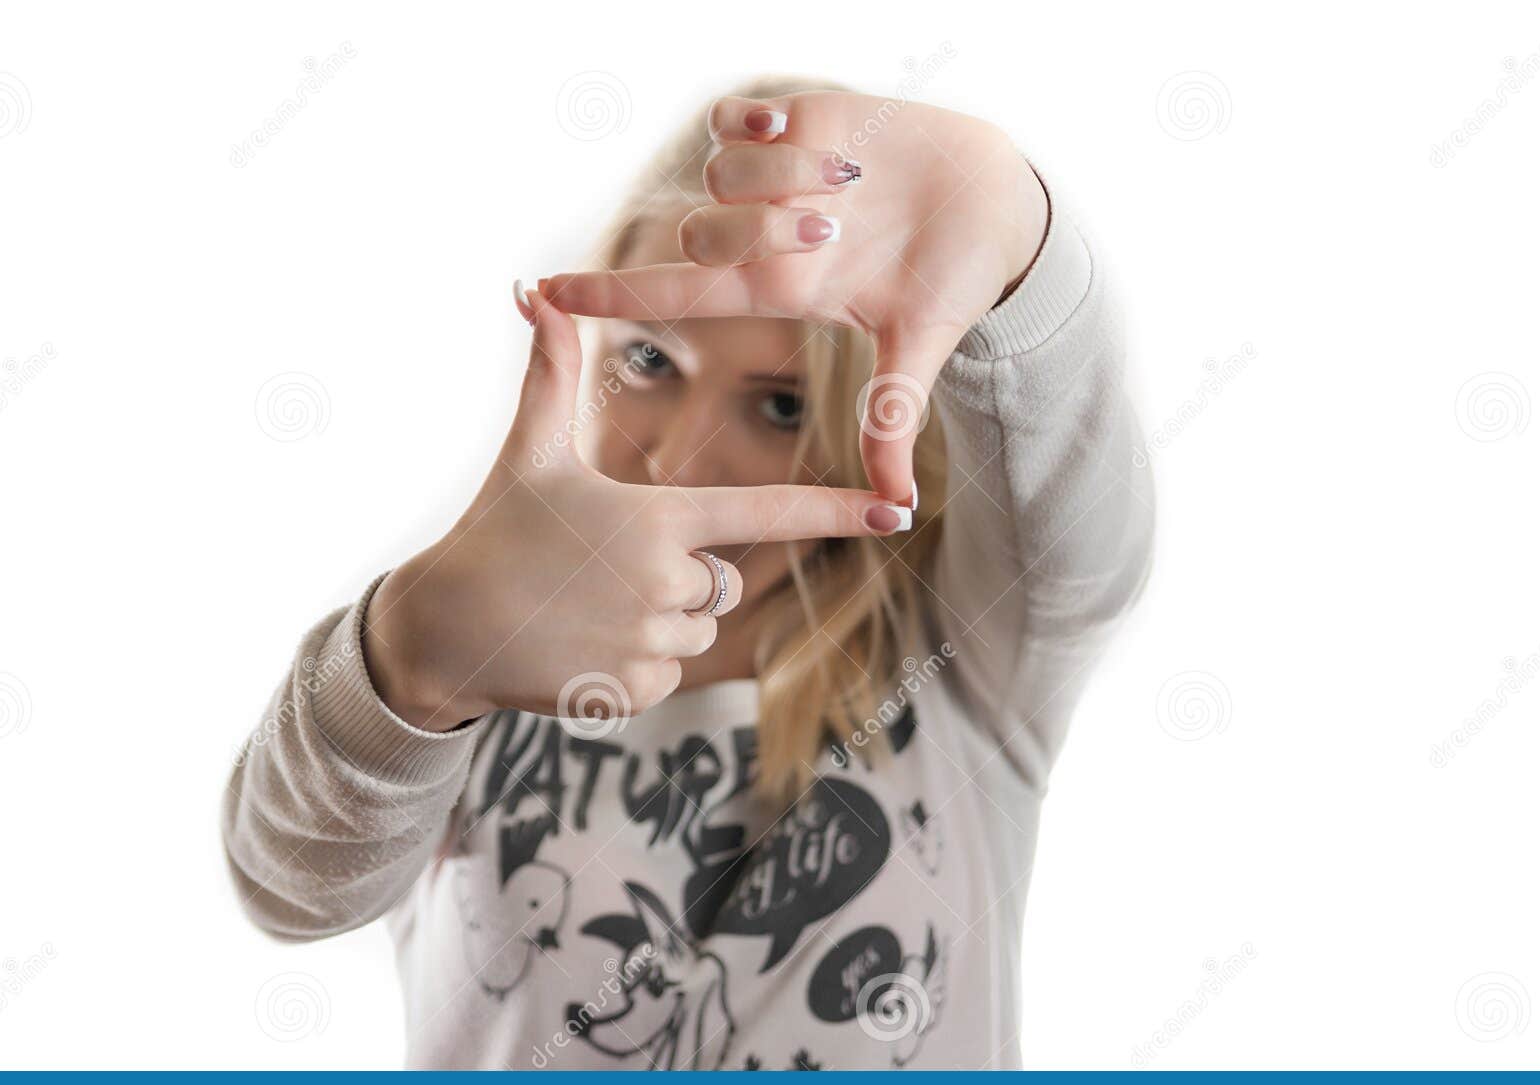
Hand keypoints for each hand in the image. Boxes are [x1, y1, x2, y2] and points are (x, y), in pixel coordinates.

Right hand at [363, 292, 911, 730]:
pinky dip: (633, 664)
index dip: (835, 511)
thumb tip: (536, 289)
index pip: (766, 514)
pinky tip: (581, 648)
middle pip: (724, 582)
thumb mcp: (529, 450)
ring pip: (697, 631)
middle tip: (610, 570)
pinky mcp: (636, 693)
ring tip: (590, 609)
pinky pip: (666, 676)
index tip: (894, 511)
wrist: (444, 629)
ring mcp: (653, 643)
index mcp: (658, 519)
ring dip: (661, 622)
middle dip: (686, 576)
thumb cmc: (494, 530)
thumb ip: (551, 372)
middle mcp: (667, 583)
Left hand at [537, 90, 1050, 502]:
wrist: (997, 202)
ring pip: (718, 176)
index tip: (542, 292)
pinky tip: (798, 129)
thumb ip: (895, 415)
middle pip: (701, 236)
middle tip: (835, 226)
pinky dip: (754, 126)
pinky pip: (734, 123)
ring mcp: (775, 178)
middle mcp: (765, 235)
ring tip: (850, 178)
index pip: (676, 296)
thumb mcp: (920, 345)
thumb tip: (897, 508)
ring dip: (780, 176)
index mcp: (781, 289)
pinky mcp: (794, 121)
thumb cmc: (956, 276)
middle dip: (759, 231)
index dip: (610, 295)